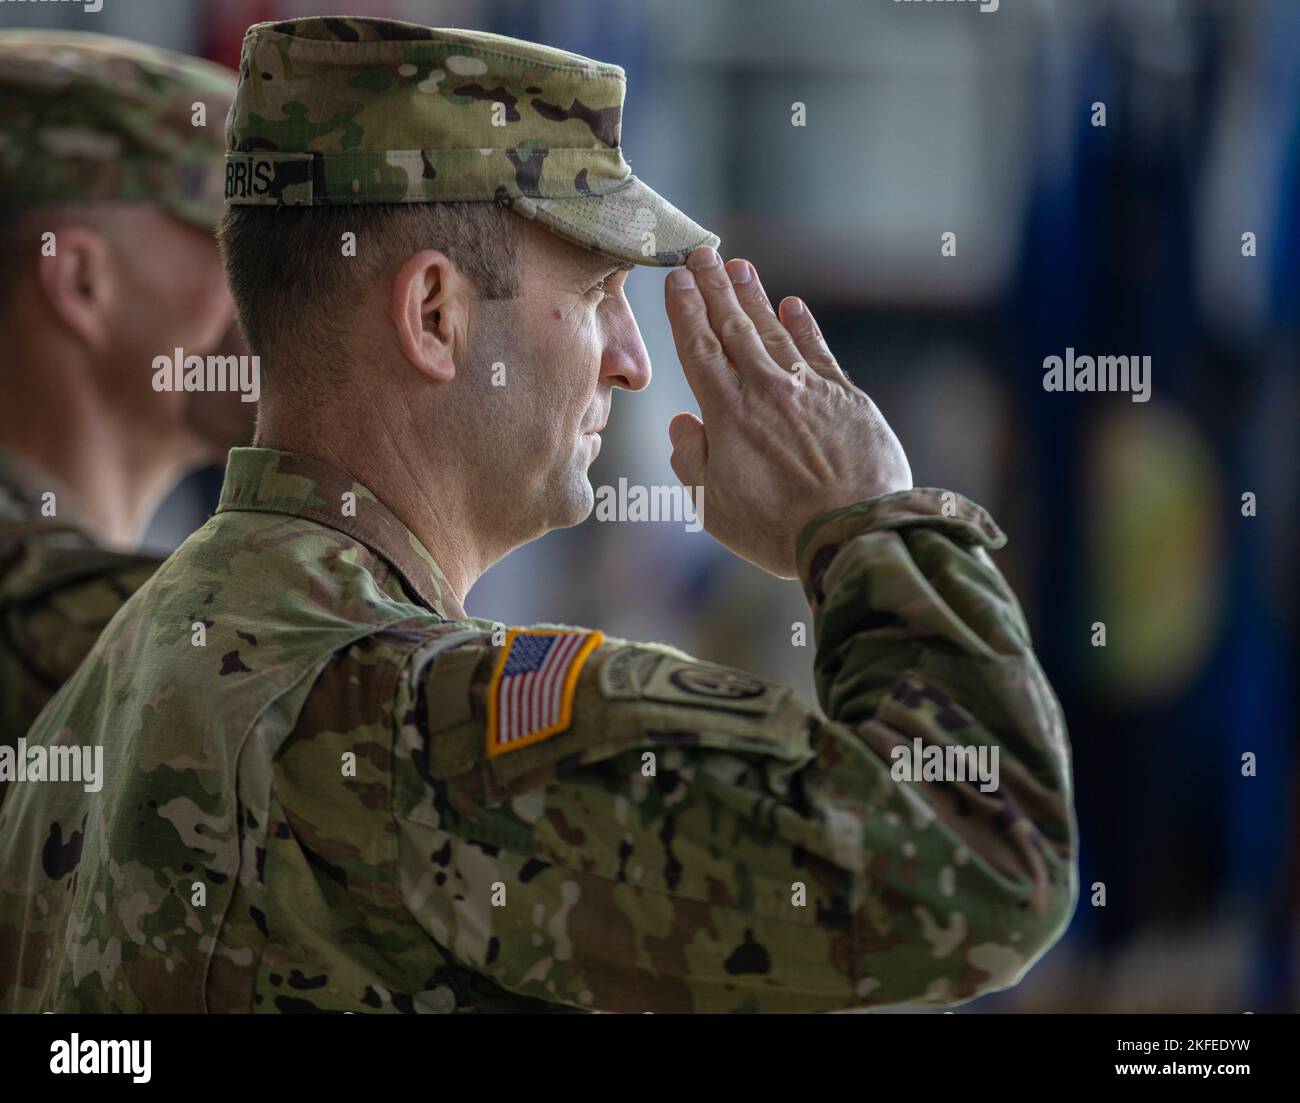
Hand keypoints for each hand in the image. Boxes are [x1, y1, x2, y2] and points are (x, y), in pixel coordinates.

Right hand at [663, 248, 911, 578]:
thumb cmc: (776, 529)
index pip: (698, 347)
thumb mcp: (712, 507)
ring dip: (754, 297)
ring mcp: (809, 389)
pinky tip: (794, 306)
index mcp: (726, 413)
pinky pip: (820, 351)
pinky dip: (805, 326)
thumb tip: (682, 424)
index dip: (684, 309)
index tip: (675, 278)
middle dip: (714, 287)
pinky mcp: (847, 398)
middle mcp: (766, 389)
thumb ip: (689, 460)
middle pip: (733, 326)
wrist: (854, 532)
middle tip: (701, 252)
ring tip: (740, 266)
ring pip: (775, 330)